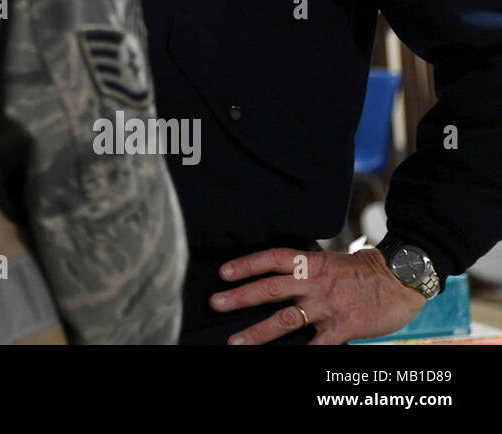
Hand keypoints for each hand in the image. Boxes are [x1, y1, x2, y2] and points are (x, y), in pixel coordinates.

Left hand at [212, 247, 427, 344]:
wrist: (403, 277)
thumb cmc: (364, 271)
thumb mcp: (330, 262)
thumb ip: (305, 271)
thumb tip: (278, 277)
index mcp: (311, 263)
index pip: (272, 259)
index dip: (247, 264)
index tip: (223, 273)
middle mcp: (315, 283)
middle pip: (271, 288)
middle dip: (241, 296)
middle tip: (215, 303)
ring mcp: (328, 305)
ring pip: (286, 319)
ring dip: (258, 332)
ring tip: (236, 342)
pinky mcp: (345, 326)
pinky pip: (319, 344)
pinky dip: (303, 353)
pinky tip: (285, 359)